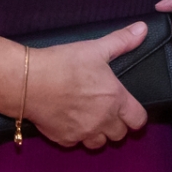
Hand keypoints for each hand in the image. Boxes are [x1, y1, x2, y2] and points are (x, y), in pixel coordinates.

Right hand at [24, 21, 149, 149]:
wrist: (28, 82)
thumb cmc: (64, 64)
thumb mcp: (95, 48)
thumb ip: (122, 41)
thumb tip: (143, 28)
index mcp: (115, 99)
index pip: (138, 120)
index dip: (135, 115)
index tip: (127, 108)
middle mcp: (103, 120)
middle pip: (120, 134)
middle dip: (116, 124)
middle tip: (105, 109)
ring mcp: (83, 133)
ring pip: (99, 143)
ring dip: (97, 133)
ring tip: (88, 118)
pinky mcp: (64, 139)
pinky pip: (76, 142)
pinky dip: (75, 134)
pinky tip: (68, 120)